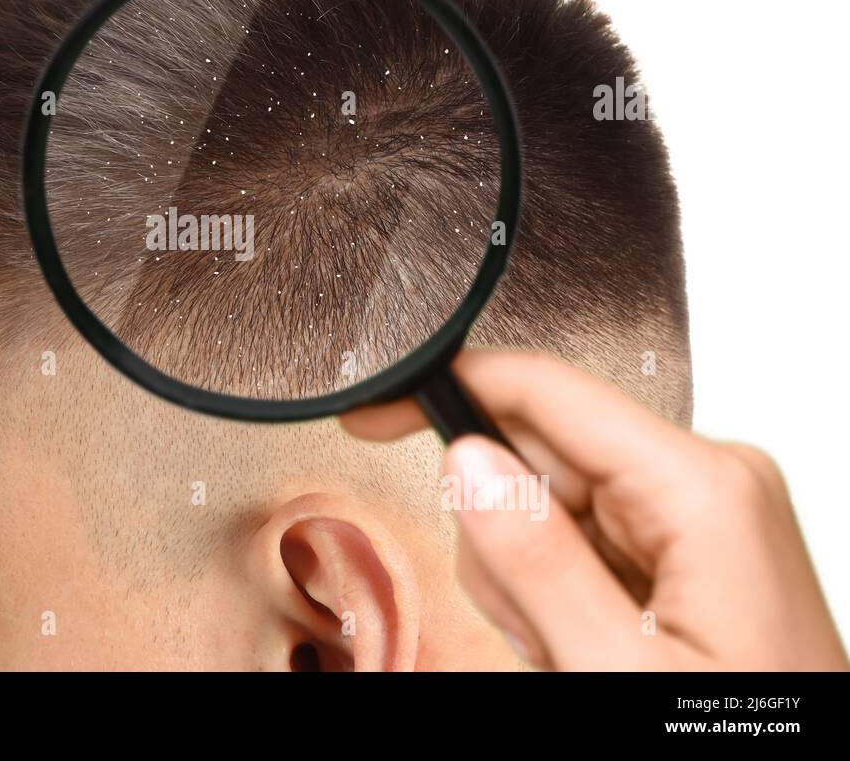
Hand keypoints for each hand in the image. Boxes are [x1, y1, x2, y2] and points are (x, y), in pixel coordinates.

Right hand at [340, 350, 849, 670]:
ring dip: (529, 576)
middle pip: (538, 452)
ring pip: (548, 499)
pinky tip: (589, 640)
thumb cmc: (742, 741)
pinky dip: (559, 589)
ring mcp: (697, 512)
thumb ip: (537, 563)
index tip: (372, 415)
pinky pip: (580, 535)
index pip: (546, 389)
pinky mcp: (685, 543)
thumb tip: (466, 462)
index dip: (446, 390)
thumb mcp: (618, 670)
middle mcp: (705, 480)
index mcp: (700, 488)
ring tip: (569, 647)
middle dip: (503, 533)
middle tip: (533, 625)